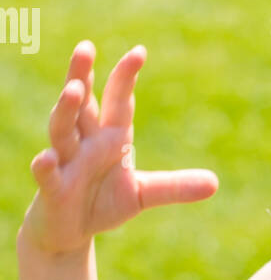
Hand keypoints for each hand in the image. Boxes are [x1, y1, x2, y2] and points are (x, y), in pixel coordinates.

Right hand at [21, 40, 218, 254]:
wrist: (70, 232)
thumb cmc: (103, 203)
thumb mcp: (142, 194)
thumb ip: (174, 186)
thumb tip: (215, 183)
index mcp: (110, 137)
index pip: (118, 101)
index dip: (126, 77)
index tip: (139, 52)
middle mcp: (85, 142)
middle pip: (82, 103)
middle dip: (82, 75)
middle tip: (86, 48)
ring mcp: (66, 162)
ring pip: (62, 129)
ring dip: (66, 109)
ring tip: (73, 89)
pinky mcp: (52, 188)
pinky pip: (47, 174)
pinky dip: (46, 165)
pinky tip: (47, 158)